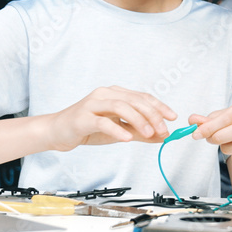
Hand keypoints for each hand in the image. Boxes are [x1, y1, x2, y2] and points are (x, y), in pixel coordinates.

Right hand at [47, 86, 175, 150]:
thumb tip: (163, 136)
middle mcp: (105, 94)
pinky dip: (117, 129)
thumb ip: (140, 133)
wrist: (58, 132)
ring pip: (121, 107)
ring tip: (148, 134)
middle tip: (163, 130)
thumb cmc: (88, 128)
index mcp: (115, 93)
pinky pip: (103, 121)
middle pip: (134, 100)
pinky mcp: (82, 117)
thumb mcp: (119, 131)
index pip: (142, 97)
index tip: (172, 117)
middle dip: (152, 115)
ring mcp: (93, 104)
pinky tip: (127, 138)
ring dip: (138, 121)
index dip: (159, 106)